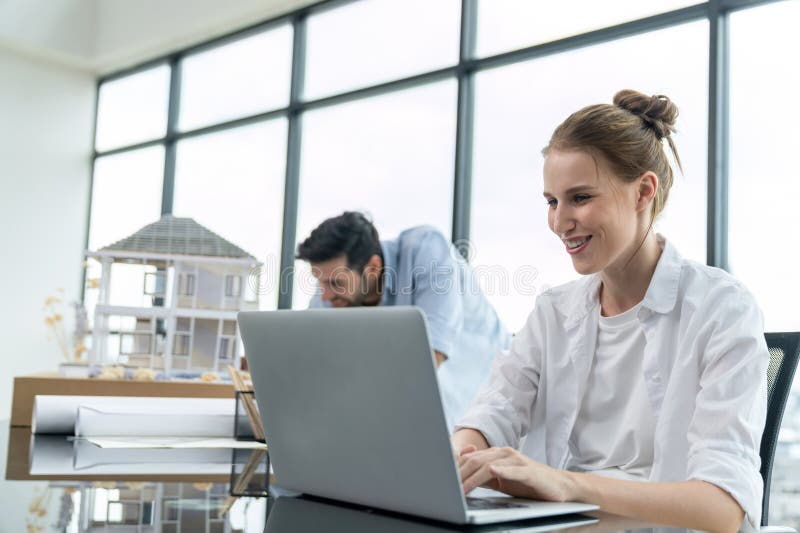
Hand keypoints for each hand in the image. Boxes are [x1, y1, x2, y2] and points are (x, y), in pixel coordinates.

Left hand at [457, 446, 576, 502]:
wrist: (559, 486)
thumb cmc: (528, 484)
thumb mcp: (501, 481)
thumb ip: (483, 478)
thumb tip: (459, 481)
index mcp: (495, 455)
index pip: (469, 459)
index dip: (454, 470)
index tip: (440, 481)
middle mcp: (504, 453)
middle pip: (475, 461)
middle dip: (459, 476)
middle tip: (446, 489)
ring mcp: (517, 460)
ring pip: (489, 466)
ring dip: (473, 477)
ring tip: (460, 488)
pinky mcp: (529, 471)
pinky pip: (513, 470)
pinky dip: (502, 471)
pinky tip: (493, 472)